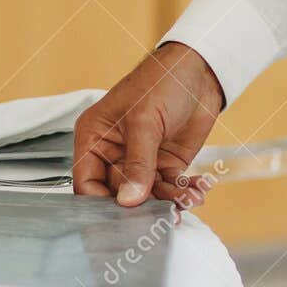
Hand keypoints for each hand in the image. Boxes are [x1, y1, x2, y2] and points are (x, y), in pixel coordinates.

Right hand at [73, 42, 224, 207]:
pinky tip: (197, 190)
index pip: (86, 182)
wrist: (200, 71)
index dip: (100, 202)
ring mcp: (141, 160)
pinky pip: (170, 187)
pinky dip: (183, 192)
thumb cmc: (162, 81)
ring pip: (148, 195)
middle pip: (119, 194)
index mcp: (95, 137)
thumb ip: (137, 164)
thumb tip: (129, 201)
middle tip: (162, 214)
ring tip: (189, 199)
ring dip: (169, 200)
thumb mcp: (144, 121)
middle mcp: (114, 152)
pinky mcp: (166, 163)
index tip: (122, 216)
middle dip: (142, 205)